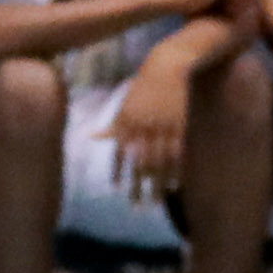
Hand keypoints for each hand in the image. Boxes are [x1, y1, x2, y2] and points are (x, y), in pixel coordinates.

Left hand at [109, 55, 193, 197]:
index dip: (119, 172)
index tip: (118, 190)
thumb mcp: (125, 105)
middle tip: (137, 207)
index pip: (120, 153)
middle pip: (139, 164)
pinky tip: (176, 185)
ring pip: (159, 163)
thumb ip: (113, 125)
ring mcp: (162, 126)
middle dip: (138, 187)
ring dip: (158, 185)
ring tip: (157, 202)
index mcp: (126, 122)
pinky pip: (178, 154)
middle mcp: (142, 126)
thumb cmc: (144, 86)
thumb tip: (92, 137)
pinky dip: (177, 171)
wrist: (169, 65)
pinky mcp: (180, 125)